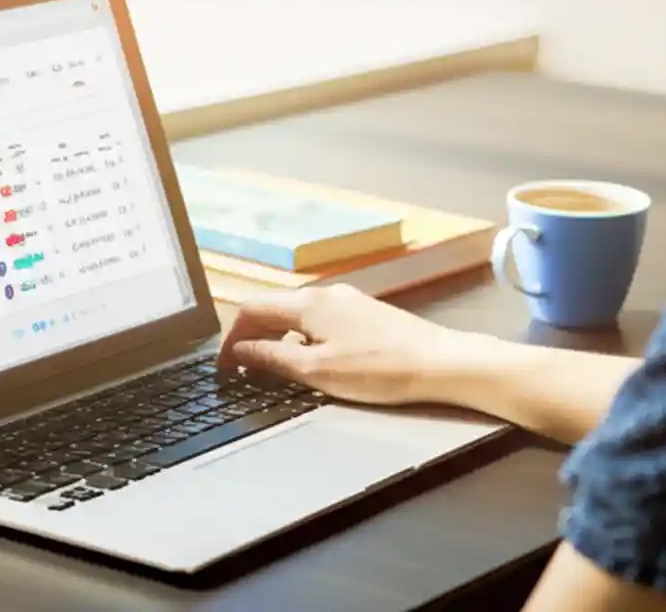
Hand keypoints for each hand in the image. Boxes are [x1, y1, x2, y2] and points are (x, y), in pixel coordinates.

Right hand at [218, 284, 495, 405]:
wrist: (441, 363)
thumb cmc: (381, 369)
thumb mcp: (317, 370)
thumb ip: (273, 359)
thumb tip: (240, 352)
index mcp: (309, 304)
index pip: (251, 309)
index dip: (230, 338)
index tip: (224, 366)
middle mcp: (326, 295)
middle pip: (272, 309)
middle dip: (250, 337)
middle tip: (241, 370)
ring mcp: (347, 303)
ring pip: (295, 315)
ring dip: (274, 338)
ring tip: (270, 369)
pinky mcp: (364, 315)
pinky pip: (318, 321)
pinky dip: (299, 338)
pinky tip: (309, 361)